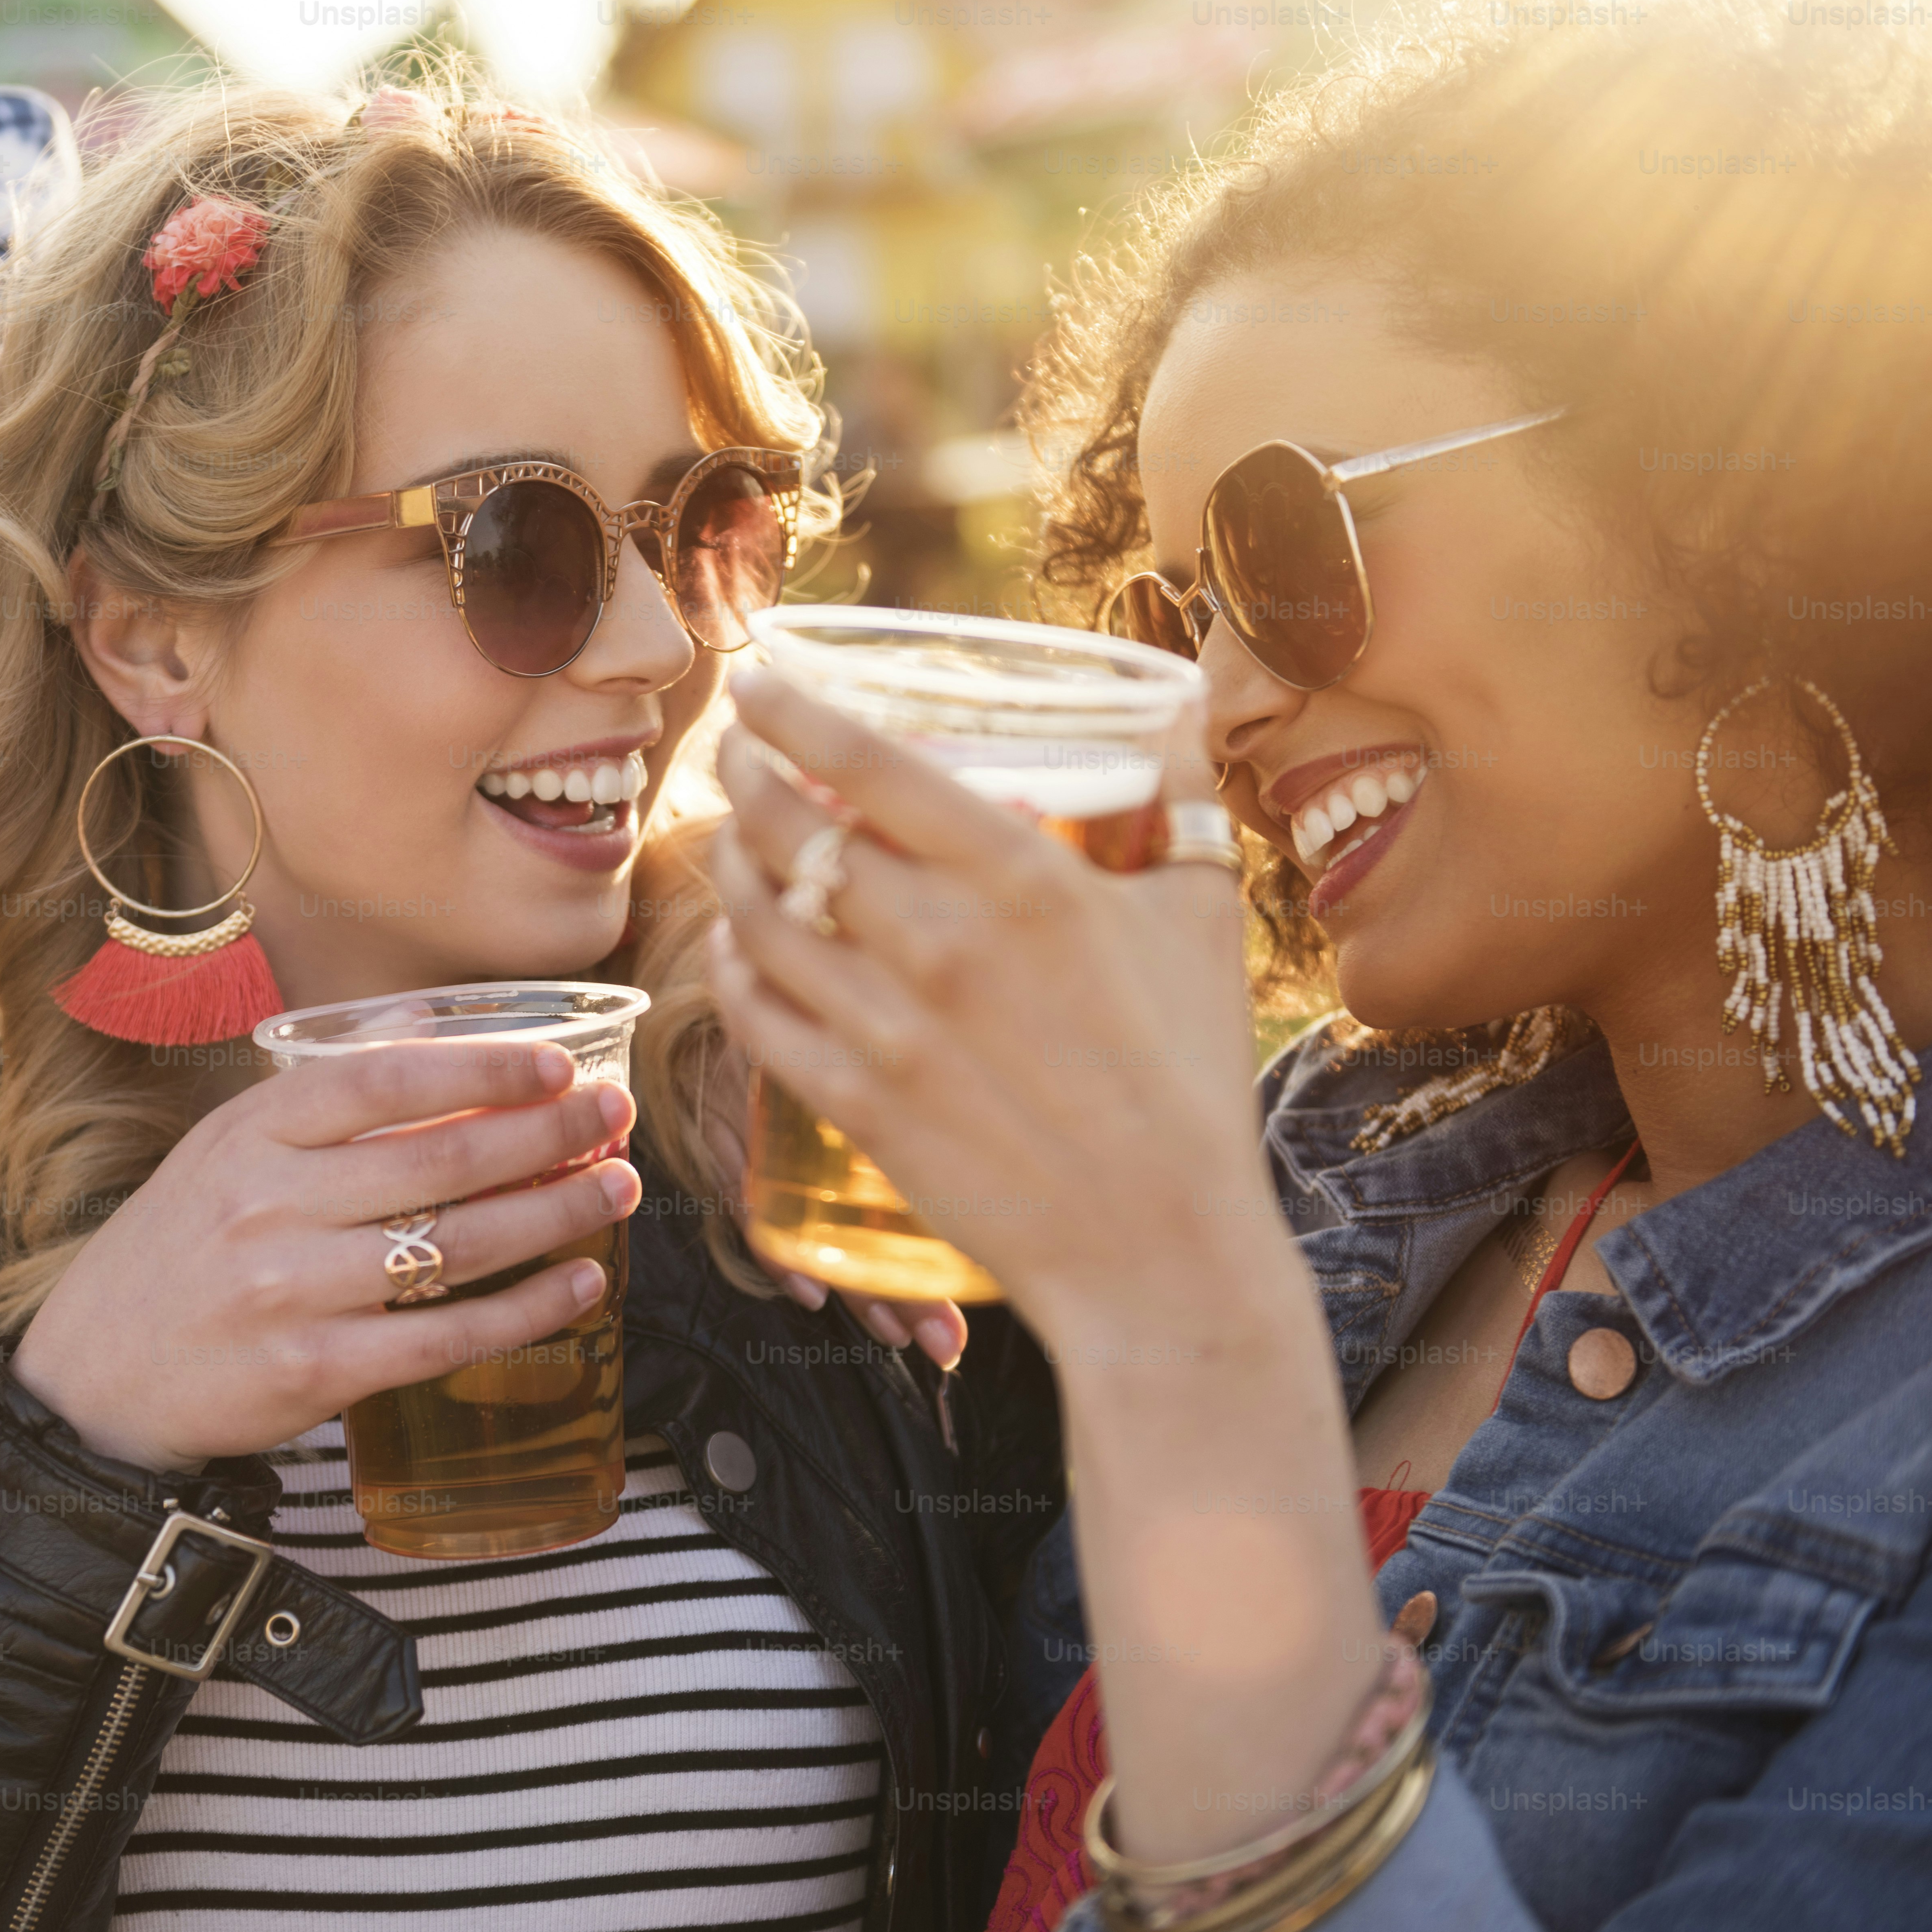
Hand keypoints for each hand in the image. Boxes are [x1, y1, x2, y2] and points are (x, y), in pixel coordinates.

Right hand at [11, 1038, 639, 1473]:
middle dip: (547, 1134)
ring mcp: (292, 1290)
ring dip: (555, 1213)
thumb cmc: (177, 1253)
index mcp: (250, 1133)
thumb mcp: (224, 1152)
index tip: (559, 1065)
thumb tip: (429, 1034)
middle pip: (440, 1160)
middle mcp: (270, 1204)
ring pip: (456, 1245)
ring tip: (617, 1189)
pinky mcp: (315, 1370)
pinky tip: (580, 1285)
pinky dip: (525, 1311)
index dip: (482, 1068)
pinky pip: (445, 1336)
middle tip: (616, 1117)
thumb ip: (323, 1098)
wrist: (93, 1379)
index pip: (384, 1081)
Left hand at [705, 668, 1277, 1357]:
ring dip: (728, 864)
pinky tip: (733, 944)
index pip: (867, 761)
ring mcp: (889, 1027)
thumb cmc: (1194, 1076)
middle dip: (742, 776)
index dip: (791, 711)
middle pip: (789, 827)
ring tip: (734, 842)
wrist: (1163, 1248)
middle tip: (736, 757)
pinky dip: (730, 966)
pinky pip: (755, 1013)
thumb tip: (1186, 710)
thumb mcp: (1203, 916)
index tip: (757, 683)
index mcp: (1022, 878)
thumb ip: (1185, 803)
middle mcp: (940, 942)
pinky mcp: (858, 1104)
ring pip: (757, 915)